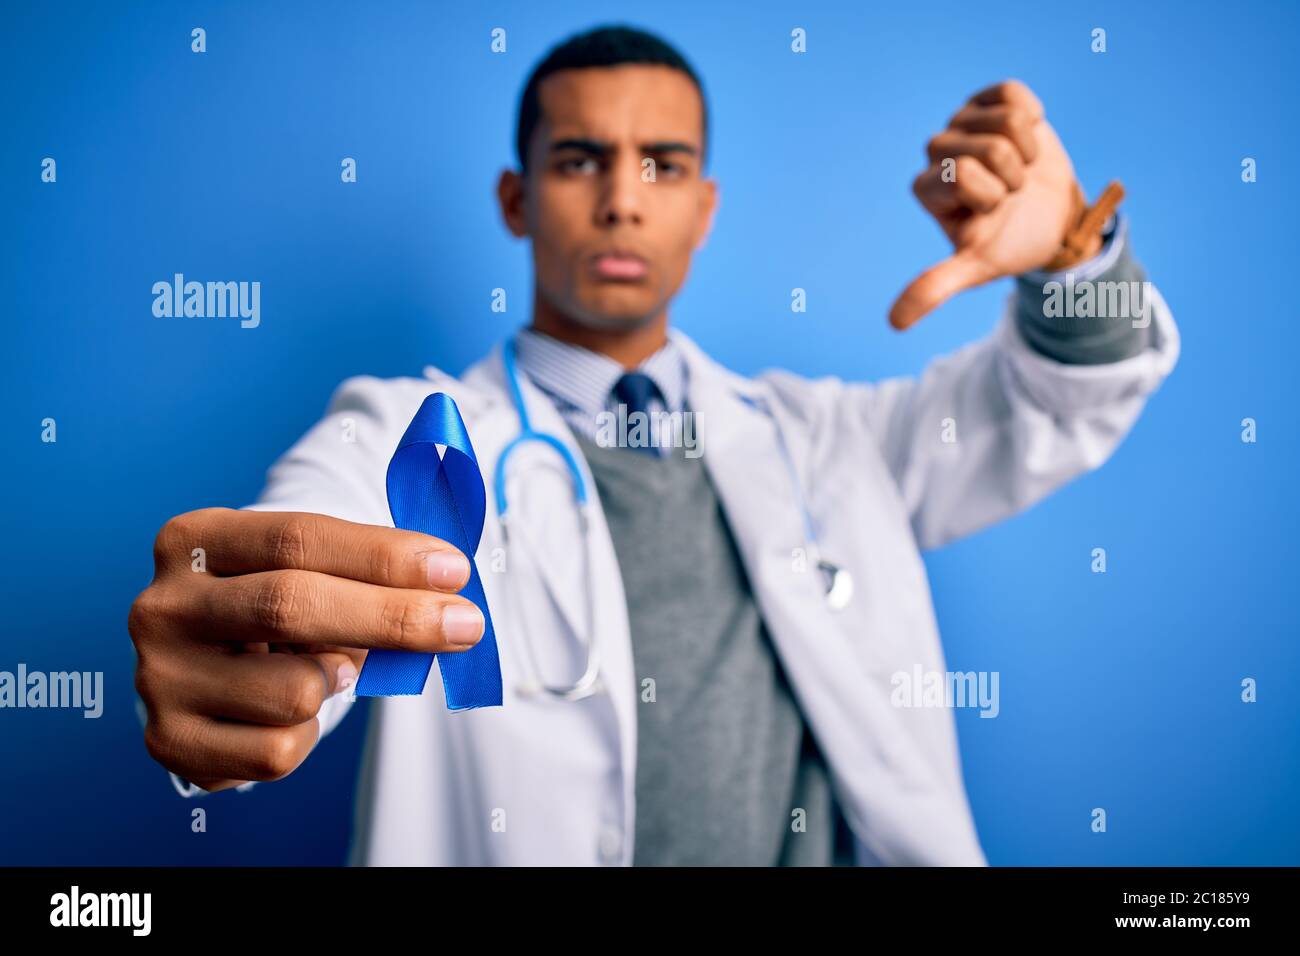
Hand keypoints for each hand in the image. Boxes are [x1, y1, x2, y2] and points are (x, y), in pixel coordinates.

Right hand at [129, 508, 483, 791]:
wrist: (208, 671)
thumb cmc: (275, 607)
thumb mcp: (310, 573)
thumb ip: (369, 574)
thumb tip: (451, 594)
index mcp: (195, 540)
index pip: (299, 538)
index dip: (383, 556)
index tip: (454, 570)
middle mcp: (163, 605)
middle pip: (291, 604)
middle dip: (393, 616)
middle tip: (465, 623)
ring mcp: (158, 677)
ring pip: (294, 691)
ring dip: (337, 684)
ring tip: (322, 671)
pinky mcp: (170, 741)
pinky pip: (276, 751)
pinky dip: (305, 735)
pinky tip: (285, 713)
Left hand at [889, 79, 1090, 330]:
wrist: (1050, 220)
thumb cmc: (1007, 243)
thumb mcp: (974, 267)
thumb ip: (935, 286)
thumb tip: (894, 324)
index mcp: (927, 188)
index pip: (962, 174)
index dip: (992, 196)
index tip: (992, 213)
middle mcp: (938, 152)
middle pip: (991, 149)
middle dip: (1014, 177)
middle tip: (1010, 194)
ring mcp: (963, 122)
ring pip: (1010, 122)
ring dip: (1028, 152)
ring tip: (1020, 171)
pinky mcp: (990, 101)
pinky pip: (1015, 95)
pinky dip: (1034, 119)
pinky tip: (1027, 141)